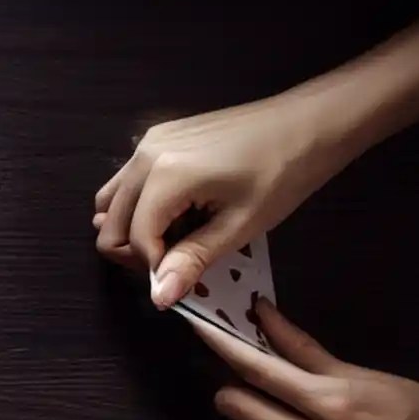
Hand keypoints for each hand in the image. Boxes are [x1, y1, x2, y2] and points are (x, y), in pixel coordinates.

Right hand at [93, 93, 339, 308]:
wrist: (308, 122)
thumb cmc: (284, 173)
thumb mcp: (241, 225)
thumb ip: (192, 260)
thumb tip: (160, 297)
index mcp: (165, 175)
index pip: (135, 240)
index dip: (155, 269)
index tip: (184, 277)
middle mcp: (144, 155)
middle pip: (110, 222)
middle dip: (136, 252)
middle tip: (176, 262)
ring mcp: (148, 142)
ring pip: (110, 201)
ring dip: (131, 229)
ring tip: (173, 239)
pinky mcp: (157, 137)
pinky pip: (127, 181)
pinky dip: (139, 205)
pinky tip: (177, 212)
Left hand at [193, 298, 418, 419]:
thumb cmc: (406, 412)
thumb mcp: (358, 374)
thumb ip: (300, 347)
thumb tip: (258, 312)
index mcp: (333, 402)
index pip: (257, 370)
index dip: (221, 346)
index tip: (199, 328)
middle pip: (237, 407)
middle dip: (236, 389)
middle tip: (252, 386)